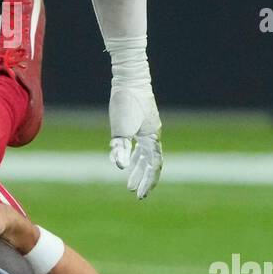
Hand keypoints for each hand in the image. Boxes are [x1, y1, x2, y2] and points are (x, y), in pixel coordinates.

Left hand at [108, 80, 162, 199]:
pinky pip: (138, 145)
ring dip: (137, 169)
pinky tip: (125, 160)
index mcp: (152, 138)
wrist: (129, 79)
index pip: (153, 166)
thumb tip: (119, 166)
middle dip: (142, 179)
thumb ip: (120, 148)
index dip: (147, 181)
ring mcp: (145, 129)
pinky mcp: (137, 123)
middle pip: (149, 163)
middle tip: (134, 192)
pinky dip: (132, 155)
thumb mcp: (121, 128)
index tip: (139, 194)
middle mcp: (151, 136)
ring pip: (144, 155)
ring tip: (129, 182)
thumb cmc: (126, 102)